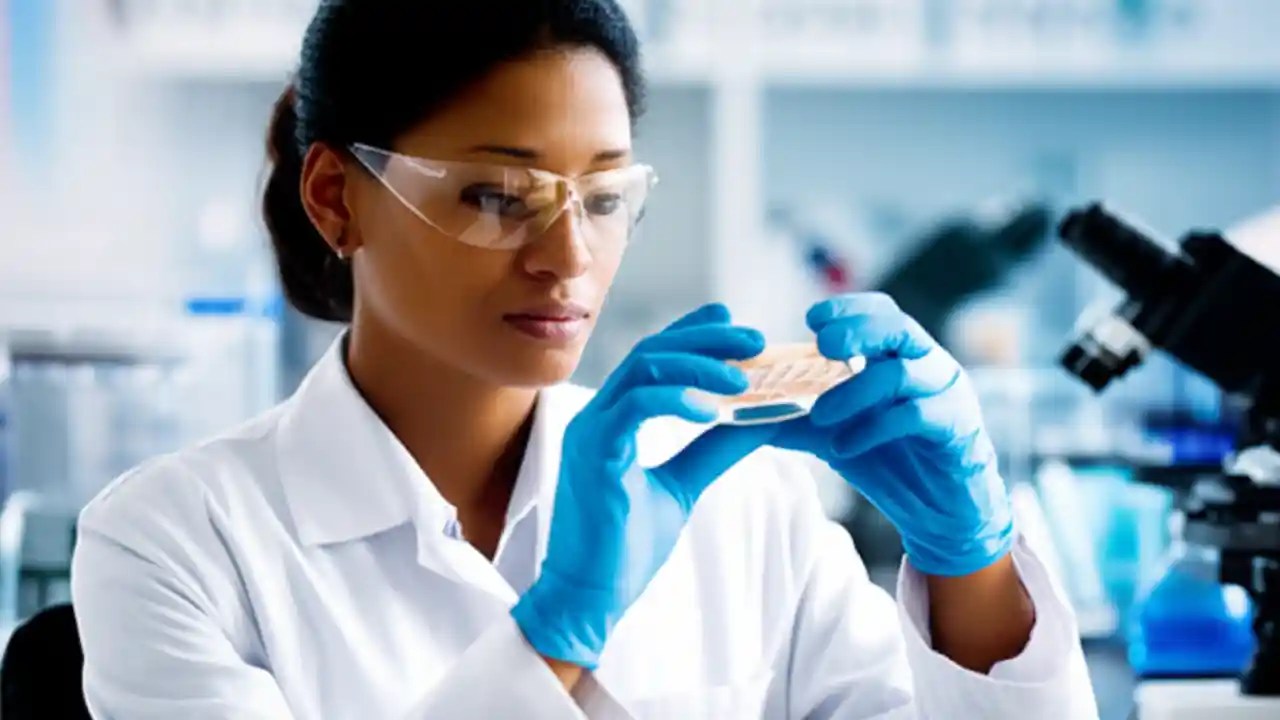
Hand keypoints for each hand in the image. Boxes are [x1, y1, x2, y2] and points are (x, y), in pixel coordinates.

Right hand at [512, 303, 776, 667]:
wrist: (589, 597)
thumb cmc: (624, 547)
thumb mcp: (681, 486)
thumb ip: (713, 449)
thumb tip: (761, 421)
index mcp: (611, 421)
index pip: (651, 358)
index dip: (692, 333)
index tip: (734, 324)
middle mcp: (596, 417)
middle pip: (651, 353)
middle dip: (705, 341)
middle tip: (754, 341)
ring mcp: (590, 431)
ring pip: (643, 370)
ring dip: (698, 366)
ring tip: (742, 378)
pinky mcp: (593, 453)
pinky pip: (634, 407)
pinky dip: (675, 400)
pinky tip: (713, 410)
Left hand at [770, 293, 1014, 576]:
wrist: (938, 513)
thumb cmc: (887, 461)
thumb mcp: (831, 433)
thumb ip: (792, 417)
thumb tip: (739, 411)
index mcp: (898, 356)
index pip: (879, 313)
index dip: (848, 309)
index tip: (811, 319)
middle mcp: (926, 365)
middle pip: (898, 327)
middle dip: (858, 330)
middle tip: (822, 343)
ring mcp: (945, 393)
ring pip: (902, 373)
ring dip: (853, 391)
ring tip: (819, 415)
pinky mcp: (956, 427)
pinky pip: (916, 415)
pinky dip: (874, 428)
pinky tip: (843, 447)